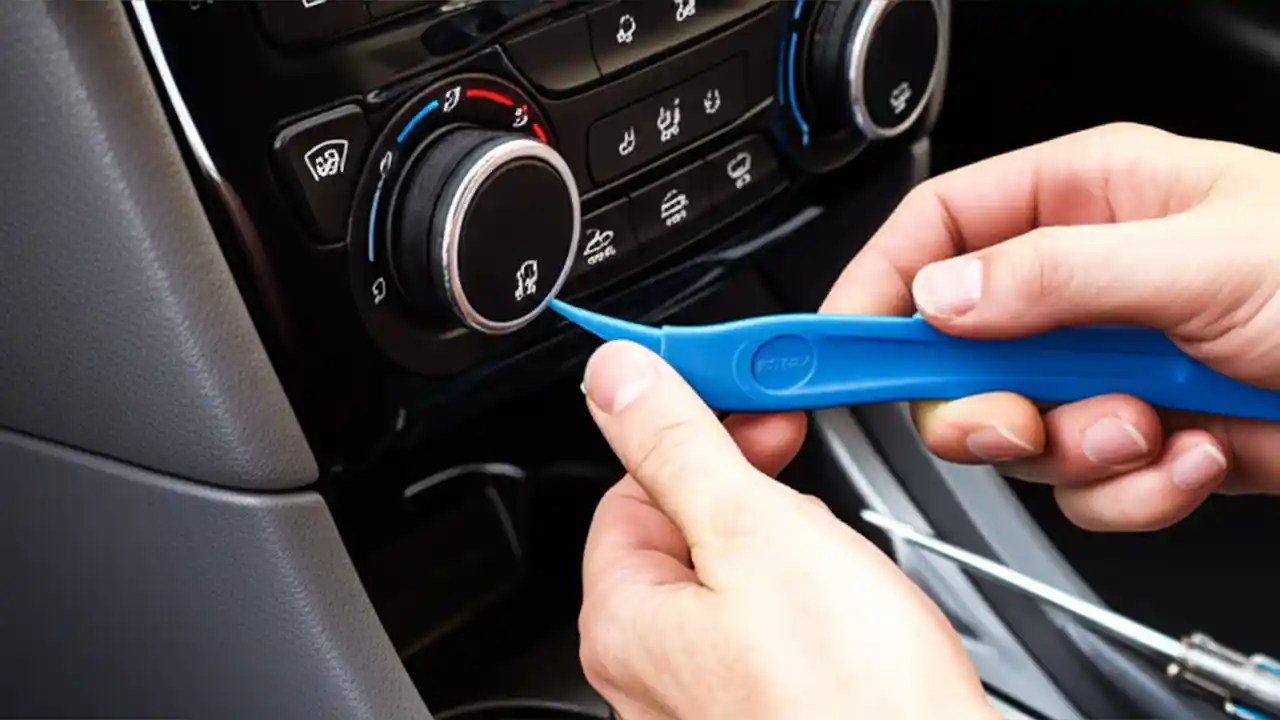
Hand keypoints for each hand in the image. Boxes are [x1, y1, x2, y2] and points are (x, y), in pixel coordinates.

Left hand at [577, 341, 994, 719]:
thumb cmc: (854, 706)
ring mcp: (713, 702)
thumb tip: (616, 378)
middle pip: (696, 533)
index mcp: (626, 622)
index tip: (755, 408)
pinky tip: (863, 631)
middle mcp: (655, 674)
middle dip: (761, 509)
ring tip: (847, 591)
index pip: (633, 487)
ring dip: (801, 560)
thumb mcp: (756, 534)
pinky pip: (789, 634)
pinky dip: (826, 614)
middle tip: (809, 518)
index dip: (697, 437)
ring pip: (751, 581)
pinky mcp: (774, 714)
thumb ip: (678, 445)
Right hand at [820, 122, 1279, 529]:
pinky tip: (1192, 456)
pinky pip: (1083, 486)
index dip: (874, 289)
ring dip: (1079, 451)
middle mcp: (1080, 287)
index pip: (934, 233)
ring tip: (1152, 429)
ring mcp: (1107, 369)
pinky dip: (1132, 491)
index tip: (833, 346)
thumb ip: (1052, 275)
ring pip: (1016, 431)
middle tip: (1013, 418)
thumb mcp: (1200, 258)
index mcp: (1084, 202)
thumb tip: (937, 298)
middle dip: (981, 403)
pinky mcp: (1140, 439)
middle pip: (955, 352)